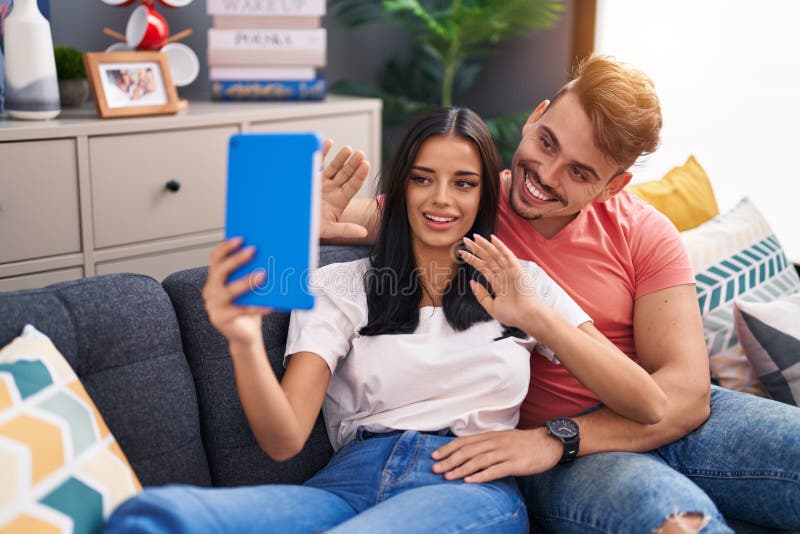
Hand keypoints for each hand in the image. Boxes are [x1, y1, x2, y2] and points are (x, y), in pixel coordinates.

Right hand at [202, 238, 271, 346]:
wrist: (245, 335)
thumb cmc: (248, 308)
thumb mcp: (248, 288)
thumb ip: (251, 273)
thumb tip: (269, 254)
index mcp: (215, 279)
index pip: (215, 258)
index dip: (226, 247)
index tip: (240, 238)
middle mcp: (210, 291)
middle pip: (220, 271)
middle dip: (236, 259)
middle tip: (253, 250)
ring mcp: (213, 306)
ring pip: (228, 291)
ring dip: (246, 282)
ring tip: (263, 275)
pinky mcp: (221, 319)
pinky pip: (240, 311)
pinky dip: (256, 307)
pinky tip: (270, 304)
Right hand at [319, 139, 370, 239]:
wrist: (294, 222)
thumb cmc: (312, 227)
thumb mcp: (329, 230)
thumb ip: (346, 230)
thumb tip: (364, 233)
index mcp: (340, 200)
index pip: (353, 185)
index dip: (359, 175)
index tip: (366, 164)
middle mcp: (334, 189)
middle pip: (346, 174)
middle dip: (353, 164)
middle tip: (360, 154)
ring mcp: (323, 182)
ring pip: (334, 167)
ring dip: (341, 158)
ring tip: (349, 149)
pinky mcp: (311, 177)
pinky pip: (318, 162)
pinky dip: (323, 152)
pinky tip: (329, 143)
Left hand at [431, 428, 560, 482]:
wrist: (548, 443)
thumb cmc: (523, 443)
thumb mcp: (501, 439)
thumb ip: (486, 444)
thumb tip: (466, 451)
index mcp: (490, 436)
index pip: (464, 441)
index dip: (448, 448)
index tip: (434, 456)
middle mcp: (495, 442)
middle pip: (468, 451)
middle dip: (450, 460)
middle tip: (435, 469)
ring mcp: (505, 453)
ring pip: (479, 460)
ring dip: (461, 469)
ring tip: (448, 477)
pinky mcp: (515, 463)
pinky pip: (495, 470)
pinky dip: (481, 476)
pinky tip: (470, 481)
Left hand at [460, 234, 542, 328]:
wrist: (527, 318)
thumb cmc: (513, 315)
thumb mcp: (491, 306)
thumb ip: (481, 295)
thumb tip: (472, 282)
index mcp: (498, 283)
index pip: (483, 267)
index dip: (472, 259)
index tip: (462, 253)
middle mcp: (503, 275)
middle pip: (487, 258)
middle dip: (476, 249)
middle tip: (465, 240)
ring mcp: (510, 271)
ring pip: (495, 255)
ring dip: (485, 245)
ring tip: (474, 237)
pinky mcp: (517, 270)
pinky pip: (507, 255)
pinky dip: (500, 247)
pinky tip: (492, 239)